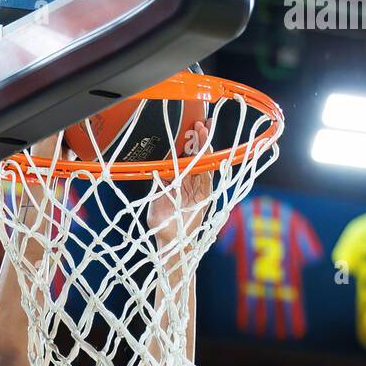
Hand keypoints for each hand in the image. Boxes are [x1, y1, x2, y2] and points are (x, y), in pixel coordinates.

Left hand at [147, 120, 210, 244]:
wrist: (169, 243)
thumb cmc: (161, 224)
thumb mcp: (155, 200)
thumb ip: (158, 185)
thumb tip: (154, 168)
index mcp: (177, 180)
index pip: (184, 157)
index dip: (187, 142)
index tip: (188, 127)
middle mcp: (189, 183)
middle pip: (197, 156)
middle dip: (199, 139)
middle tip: (201, 123)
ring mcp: (198, 190)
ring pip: (203, 164)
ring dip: (205, 148)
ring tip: (205, 132)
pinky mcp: (204, 198)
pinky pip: (208, 180)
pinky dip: (209, 167)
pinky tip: (210, 155)